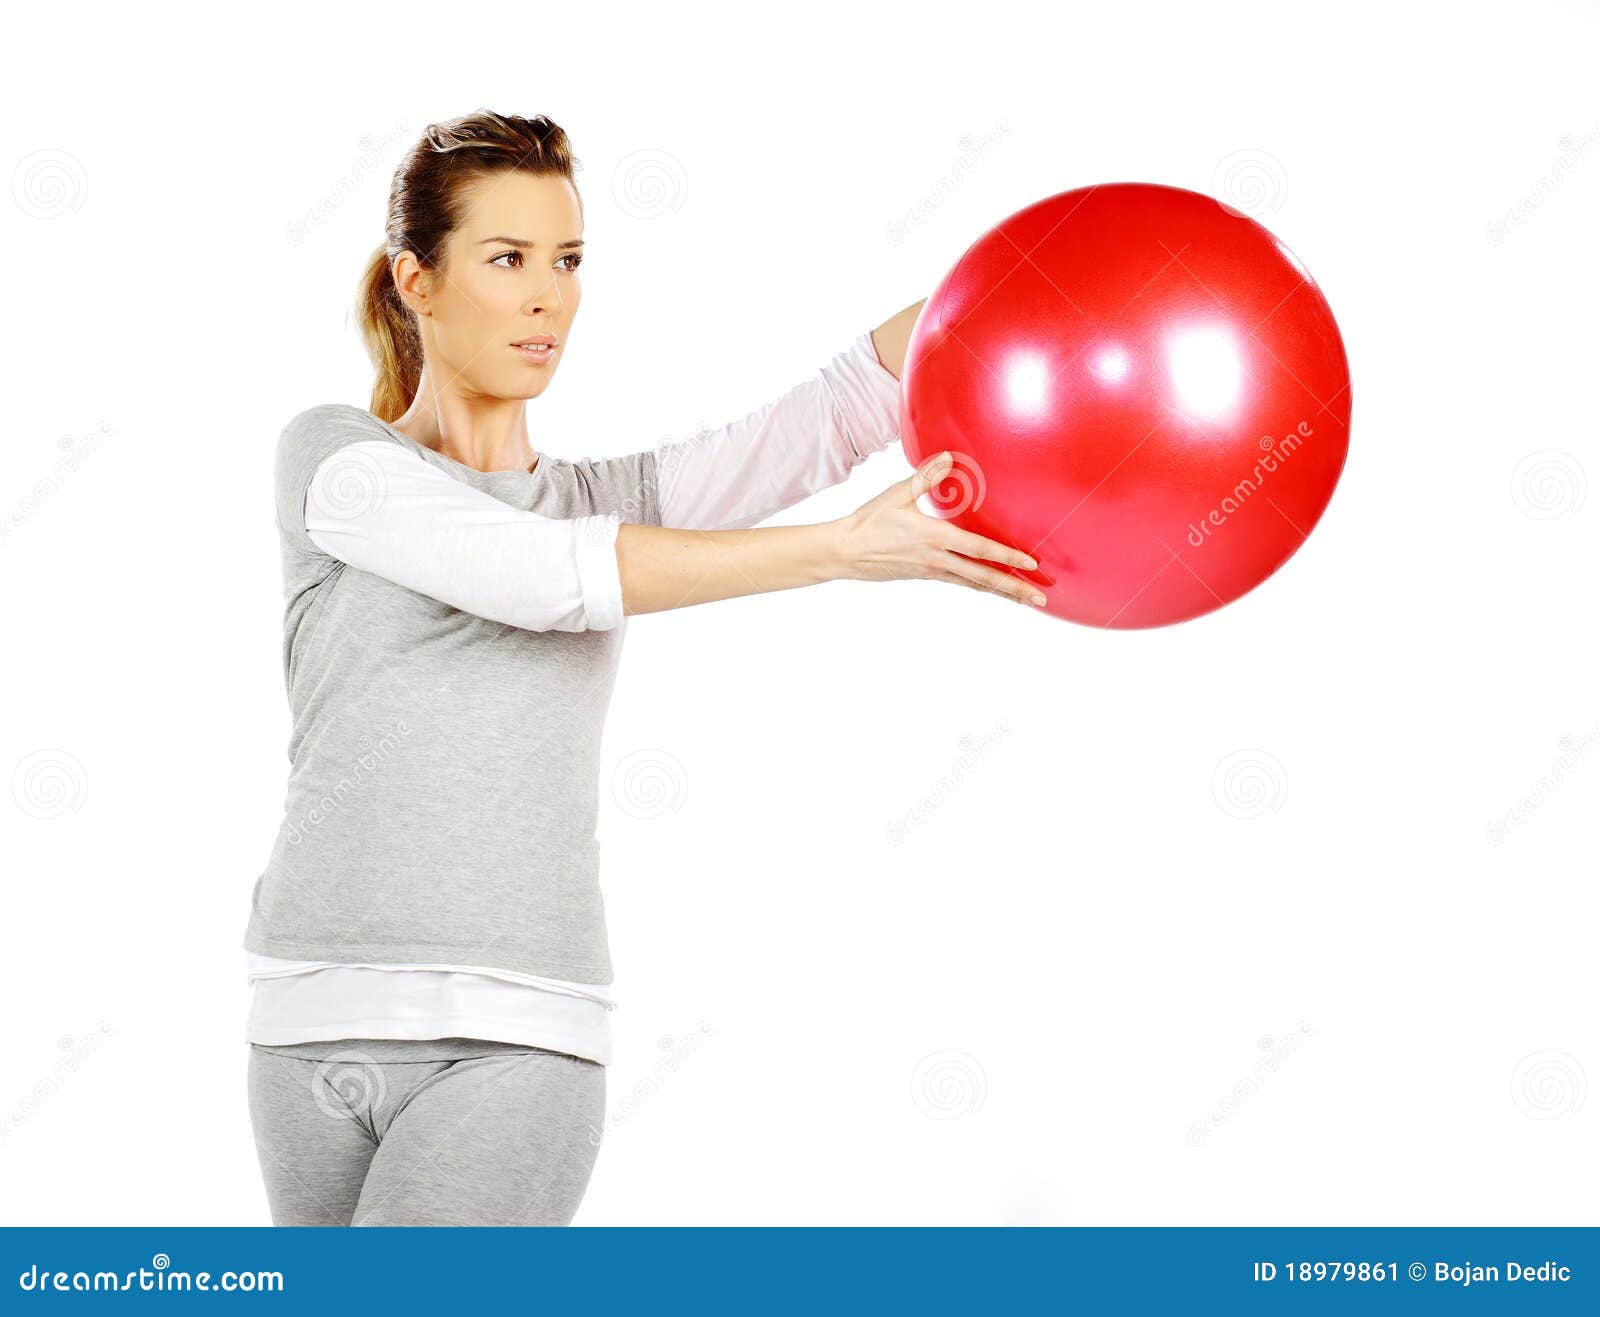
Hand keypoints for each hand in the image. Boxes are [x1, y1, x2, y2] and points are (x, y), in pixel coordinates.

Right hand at [829, 451, 1045, 607]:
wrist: (845, 552)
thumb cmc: (869, 520)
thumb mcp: (898, 493)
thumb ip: (926, 476)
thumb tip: (949, 456)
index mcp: (935, 538)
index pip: (980, 549)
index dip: (1007, 557)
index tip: (1031, 563)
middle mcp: (938, 560)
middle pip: (984, 578)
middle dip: (1014, 588)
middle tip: (1041, 597)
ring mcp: (932, 571)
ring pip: (974, 584)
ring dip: (1001, 591)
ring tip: (1025, 598)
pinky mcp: (925, 576)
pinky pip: (960, 582)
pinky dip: (980, 585)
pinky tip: (990, 586)